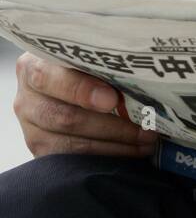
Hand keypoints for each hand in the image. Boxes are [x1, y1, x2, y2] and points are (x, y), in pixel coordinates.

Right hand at [13, 53, 154, 158]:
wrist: (68, 88)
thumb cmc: (84, 66)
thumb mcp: (87, 56)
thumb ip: (102, 62)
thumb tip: (140, 74)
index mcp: (34, 65)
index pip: (50, 77)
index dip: (81, 89)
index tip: (112, 99)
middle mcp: (27, 98)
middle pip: (65, 118)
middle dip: (112, 126)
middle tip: (146, 128)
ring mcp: (31, 129)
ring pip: (72, 144)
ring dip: (115, 144)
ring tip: (146, 141)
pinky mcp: (41, 151)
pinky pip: (73, 160)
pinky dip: (106, 156)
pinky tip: (130, 152)